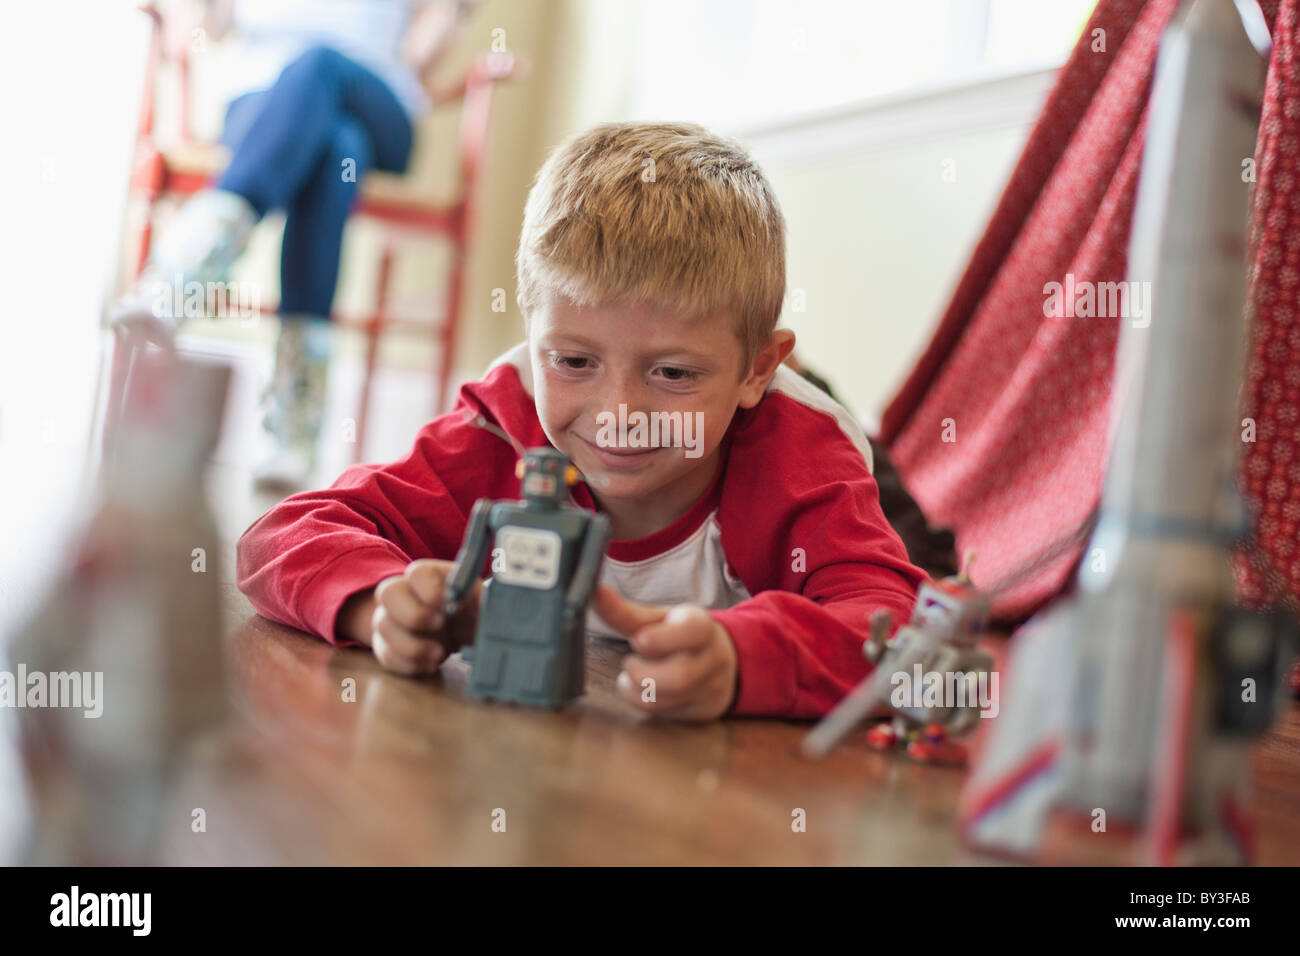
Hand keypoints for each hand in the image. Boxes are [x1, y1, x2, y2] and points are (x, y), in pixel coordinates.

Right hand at [370, 559, 480, 674]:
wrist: (463, 632)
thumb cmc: (472, 610)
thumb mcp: (483, 602)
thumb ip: (485, 599)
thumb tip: (494, 603)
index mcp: (429, 576)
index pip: (417, 573)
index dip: (430, 590)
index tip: (450, 604)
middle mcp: (404, 592)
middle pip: (387, 593)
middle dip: (414, 615)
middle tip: (441, 625)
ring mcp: (391, 618)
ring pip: (383, 627)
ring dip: (412, 646)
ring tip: (439, 654)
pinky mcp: (388, 645)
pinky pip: (385, 655)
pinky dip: (408, 665)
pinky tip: (430, 665)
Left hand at [593, 584, 738, 719]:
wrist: (722, 662)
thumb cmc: (681, 636)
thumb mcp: (660, 620)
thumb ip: (627, 612)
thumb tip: (597, 593)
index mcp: (701, 627)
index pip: (692, 631)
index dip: (662, 639)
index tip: (638, 641)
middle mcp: (711, 658)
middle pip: (680, 676)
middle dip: (643, 674)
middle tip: (628, 665)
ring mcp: (709, 688)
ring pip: (669, 700)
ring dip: (636, 691)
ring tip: (628, 677)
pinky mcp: (701, 711)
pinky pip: (666, 714)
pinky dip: (642, 703)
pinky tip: (639, 691)